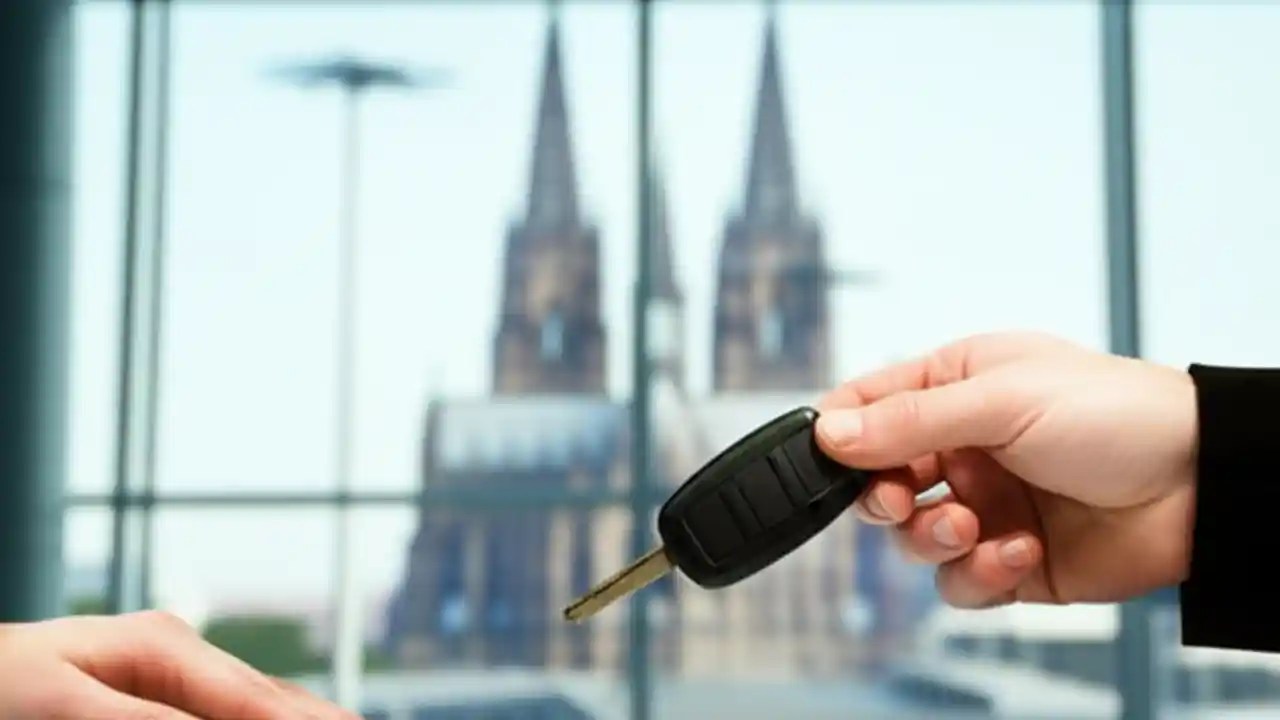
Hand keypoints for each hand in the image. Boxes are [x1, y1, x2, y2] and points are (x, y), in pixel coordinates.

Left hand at [0, 610, 359, 718]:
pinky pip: (225, 714)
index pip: (255, 698)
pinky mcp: (156, 699)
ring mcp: (170, 678)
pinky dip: (264, 718)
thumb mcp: (61, 704)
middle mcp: (179, 655)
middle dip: (319, 719)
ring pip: (256, 705)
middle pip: (270, 698)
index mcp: (164, 645)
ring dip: (298, 719)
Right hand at [814, 331, 1197, 608]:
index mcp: (956, 387)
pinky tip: (1017, 552)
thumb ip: (909, 421)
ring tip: (972, 527)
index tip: (826, 458)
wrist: (1202, 486)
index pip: (870, 405)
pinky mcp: (1011, 561)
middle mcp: (964, 447)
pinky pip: (961, 582)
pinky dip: (978, 574)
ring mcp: (987, 505)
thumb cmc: (1117, 414)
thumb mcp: (1001, 400)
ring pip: (915, 538)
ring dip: (933, 538)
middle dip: (883, 497)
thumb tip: (829, 433)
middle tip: (901, 501)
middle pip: (881, 481)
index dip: (840, 433)